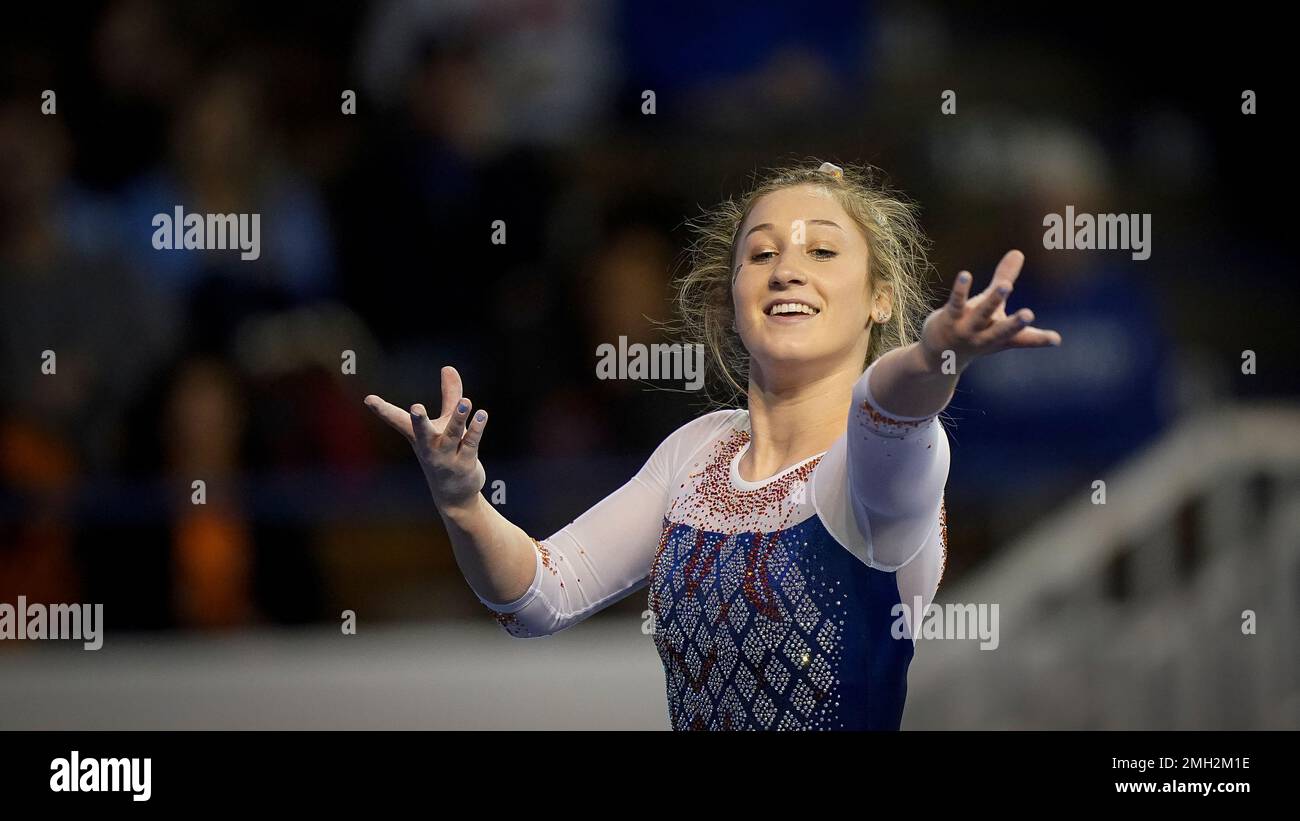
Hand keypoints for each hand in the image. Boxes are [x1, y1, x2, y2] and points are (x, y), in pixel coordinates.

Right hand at [364, 365, 487, 512]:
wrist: (454, 496)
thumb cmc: (447, 453)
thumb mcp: (446, 423)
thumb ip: (449, 395)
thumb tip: (448, 367)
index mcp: (418, 436)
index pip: (398, 421)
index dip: (383, 410)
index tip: (368, 399)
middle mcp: (430, 446)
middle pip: (422, 432)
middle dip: (419, 420)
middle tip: (415, 407)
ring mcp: (447, 456)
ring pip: (453, 435)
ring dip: (459, 419)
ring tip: (466, 402)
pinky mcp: (465, 462)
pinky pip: (471, 443)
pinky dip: (477, 429)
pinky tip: (482, 414)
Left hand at [920, 249, 1061, 373]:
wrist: (940, 355)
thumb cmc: (974, 330)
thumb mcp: (992, 307)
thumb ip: (1005, 278)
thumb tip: (1018, 252)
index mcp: (1002, 338)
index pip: (1024, 340)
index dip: (1040, 340)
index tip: (1055, 340)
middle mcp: (985, 336)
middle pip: (1002, 330)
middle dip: (1015, 324)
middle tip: (1028, 316)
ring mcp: (966, 328)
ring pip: (982, 314)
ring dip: (993, 301)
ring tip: (1005, 286)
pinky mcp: (949, 318)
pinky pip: (956, 302)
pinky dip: (961, 289)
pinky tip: (965, 275)